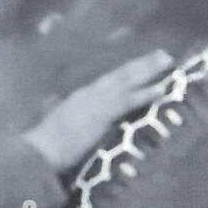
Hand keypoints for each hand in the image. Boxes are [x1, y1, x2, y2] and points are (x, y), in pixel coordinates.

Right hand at [21, 49, 173, 170]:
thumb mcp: (56, 124)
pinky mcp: (102, 114)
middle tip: (163, 55)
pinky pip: (129, 100)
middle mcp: (90, 94)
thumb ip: (62, 114)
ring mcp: (96, 102)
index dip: (127, 71)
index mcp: (80, 97)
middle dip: (143, 64)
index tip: (142, 63)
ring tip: (168, 62)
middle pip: (121, 74)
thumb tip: (58, 105)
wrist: (39, 152)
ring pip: (127, 81)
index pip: (109, 80)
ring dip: (149, 71)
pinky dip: (146, 93)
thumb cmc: (45, 144)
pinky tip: (161, 89)